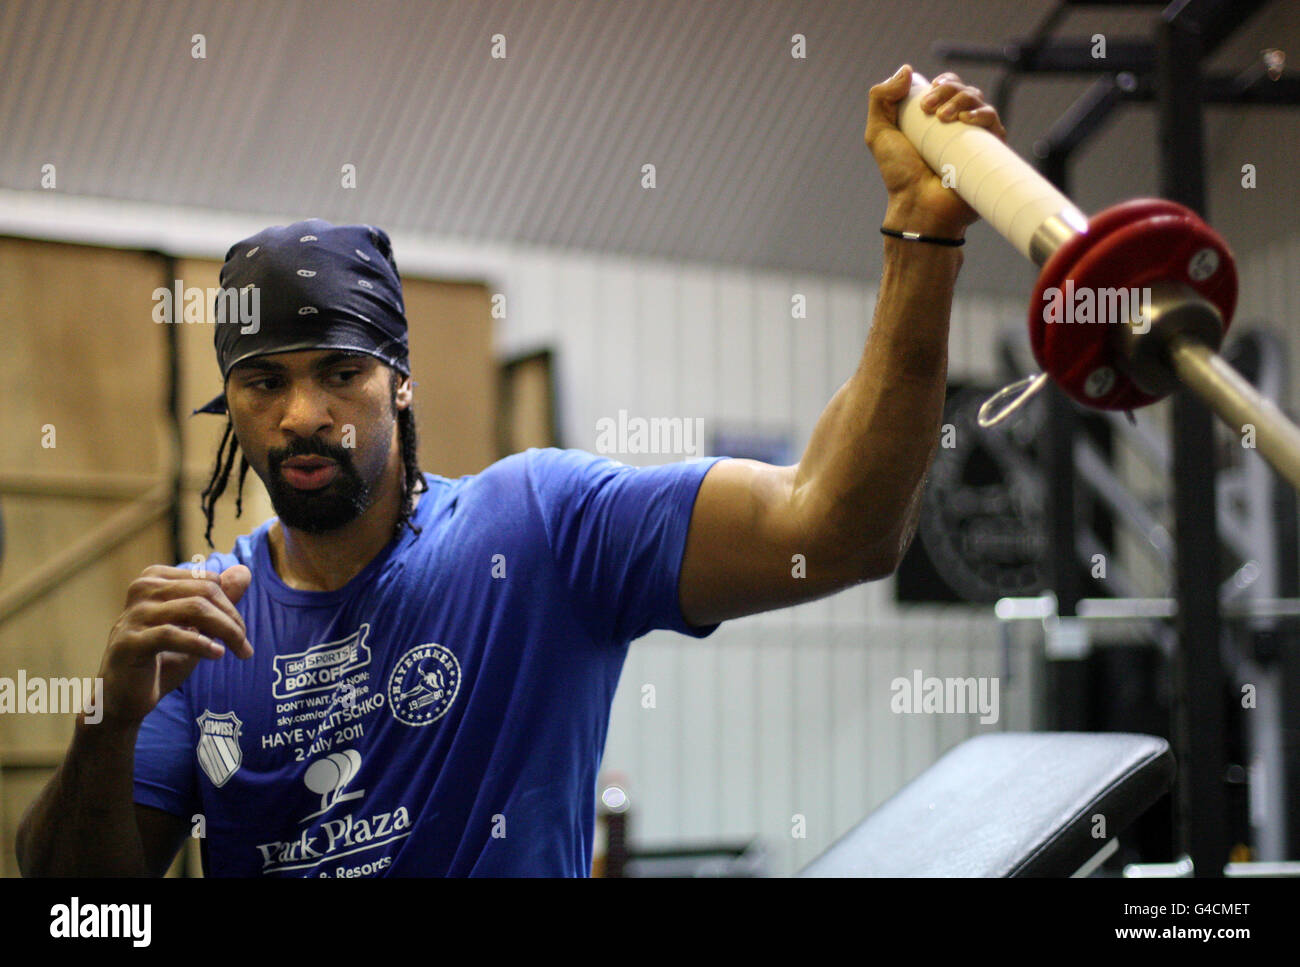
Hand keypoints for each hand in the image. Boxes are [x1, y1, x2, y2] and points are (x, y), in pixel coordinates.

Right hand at [95, 564, 252, 727]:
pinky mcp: (129, 643)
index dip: (230, 606)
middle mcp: (142, 590)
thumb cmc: (162, 658)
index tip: (238, 631)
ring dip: (225, 631)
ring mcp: (133, 615)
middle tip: (243, 646)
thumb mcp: (196, 627)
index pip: (208, 580)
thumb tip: (244, 571)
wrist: (125, 697)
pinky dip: (201, 643)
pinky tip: (217, 654)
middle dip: (232, 619)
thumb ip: (218, 599)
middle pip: (205, 592)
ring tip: (238, 651)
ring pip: (194, 608)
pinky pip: (172, 634)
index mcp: (155, 580)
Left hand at [865, 65, 1007, 237]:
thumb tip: (906, 69)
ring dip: (962, 100)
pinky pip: (995, 124)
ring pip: (980, 102)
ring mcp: (974, 139)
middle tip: (929, 109)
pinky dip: (983, 115)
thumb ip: (881, 98)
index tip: (929, 91)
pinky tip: (966, 120)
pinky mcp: (989, 152)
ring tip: (943, 118)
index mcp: (935, 119)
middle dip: (948, 90)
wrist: (917, 204)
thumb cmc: (899, 175)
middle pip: (964, 90)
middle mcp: (956, 126)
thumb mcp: (879, 132)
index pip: (948, 87)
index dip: (943, 83)